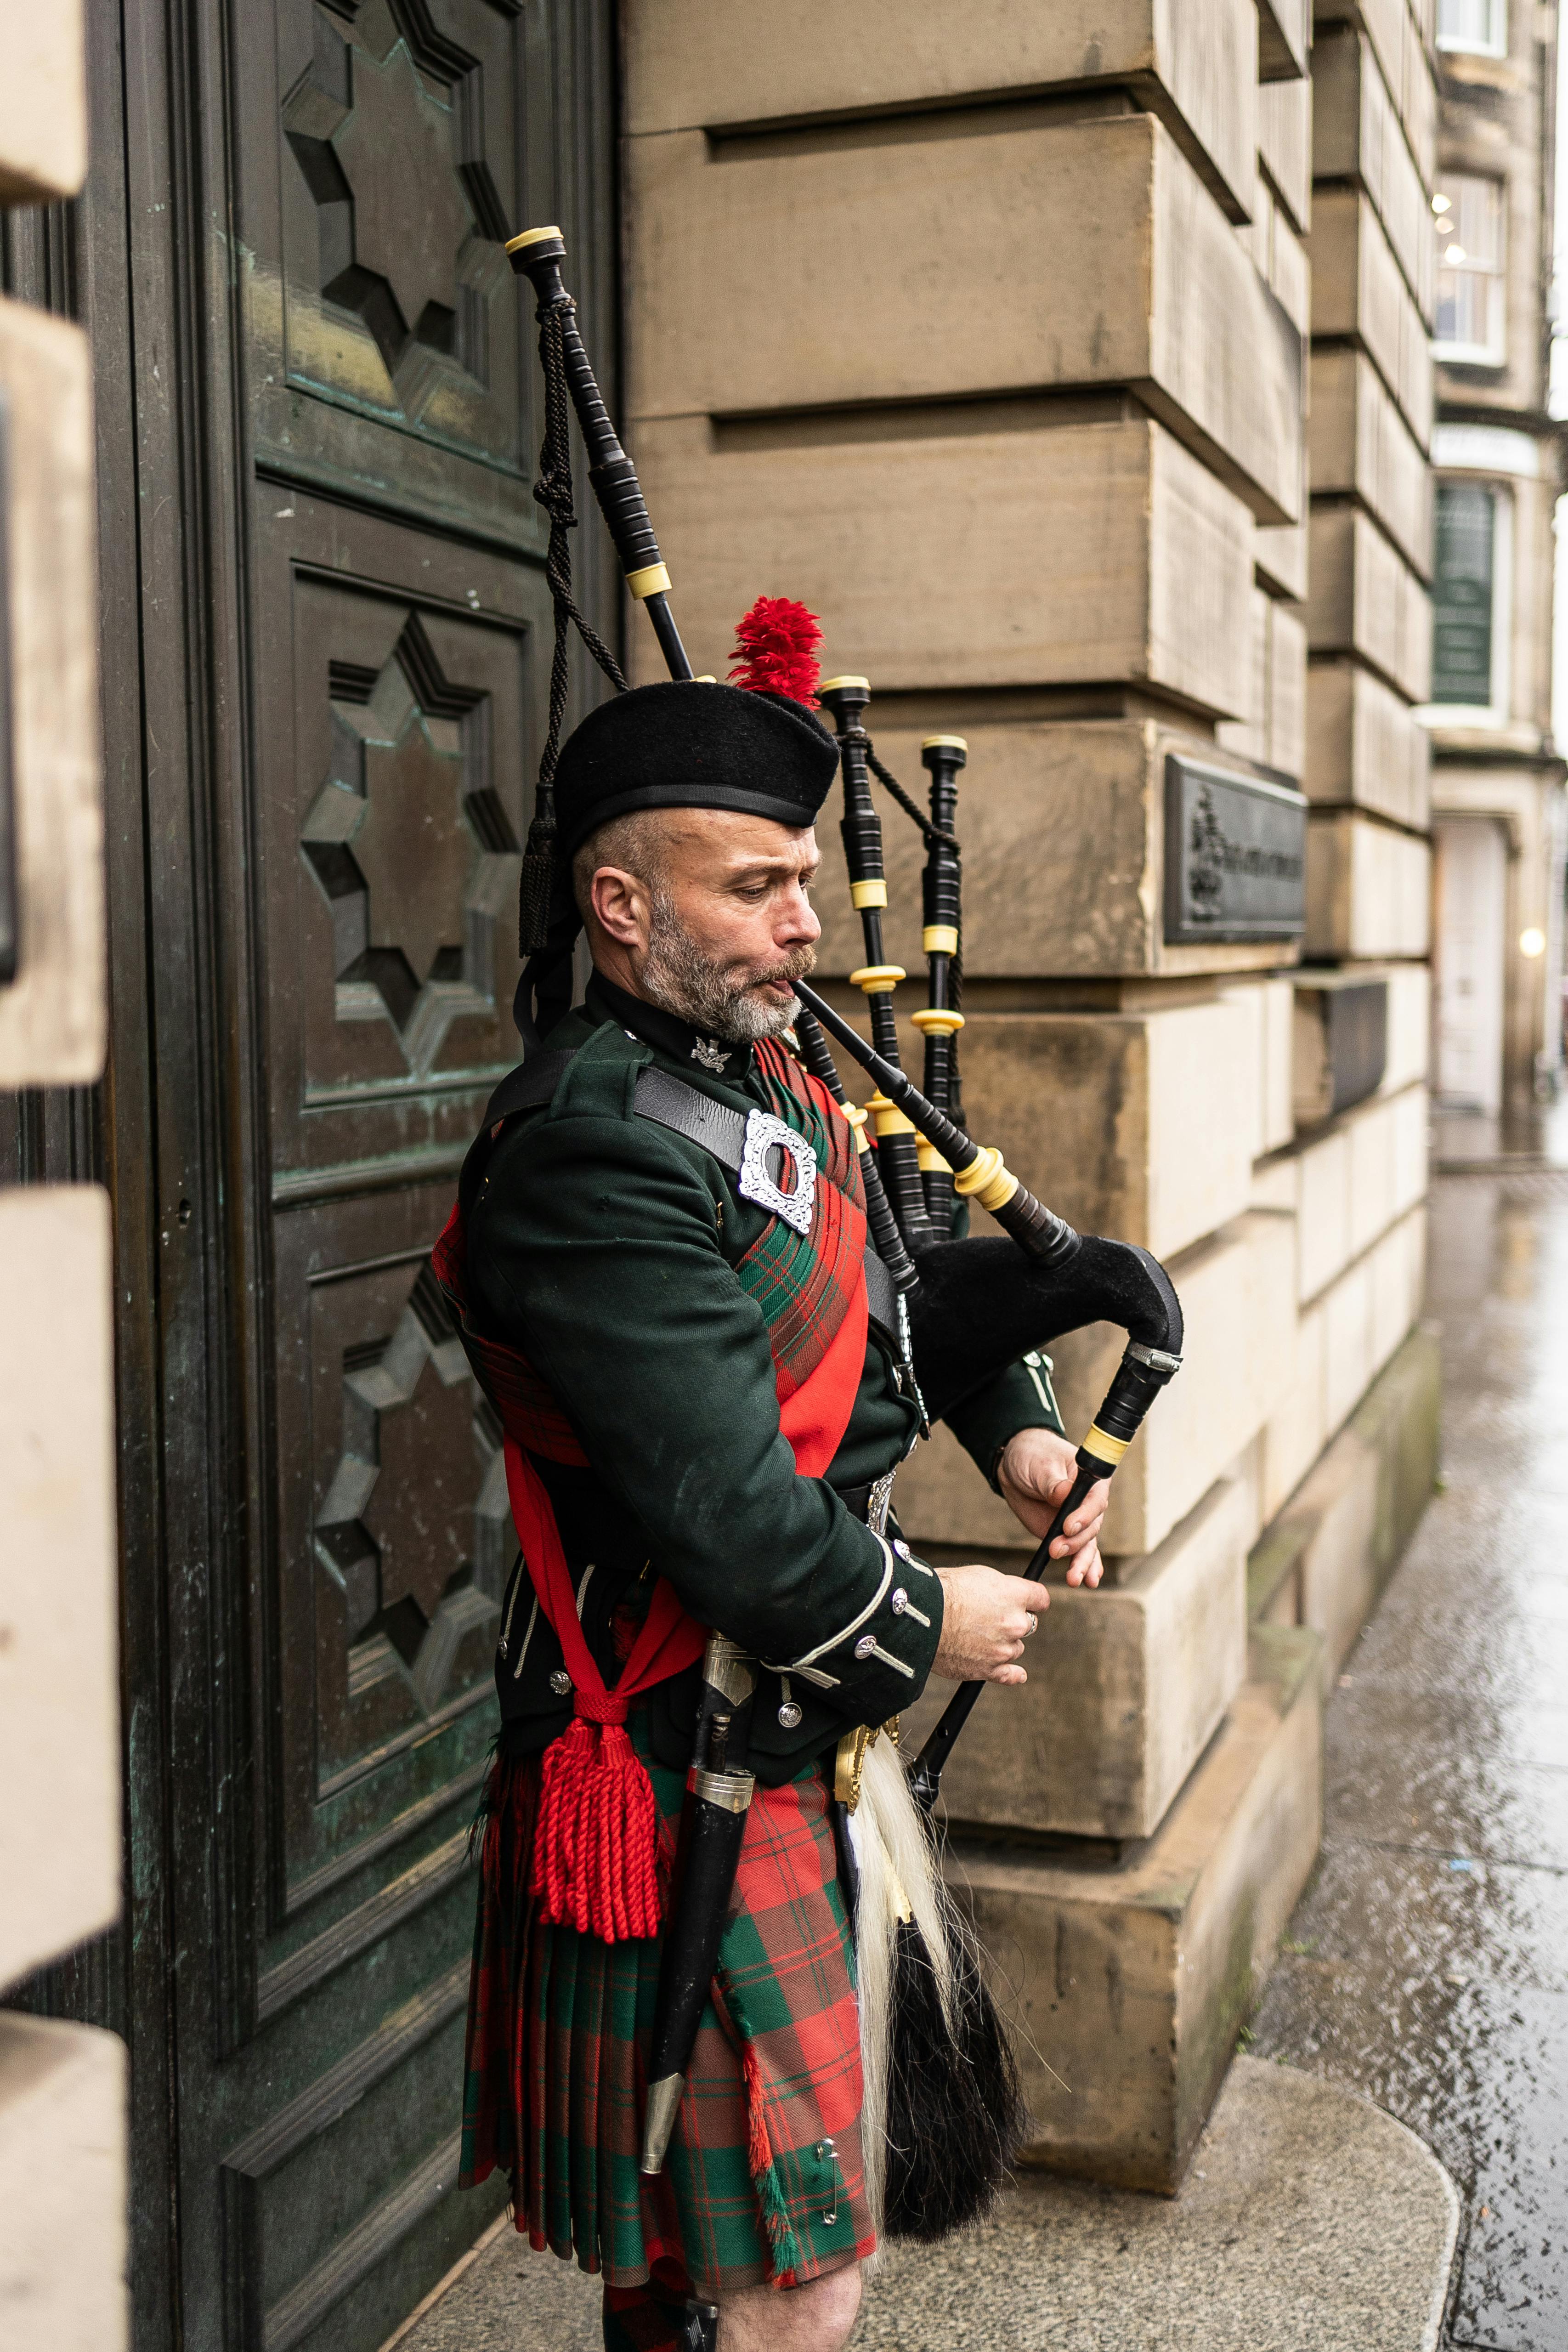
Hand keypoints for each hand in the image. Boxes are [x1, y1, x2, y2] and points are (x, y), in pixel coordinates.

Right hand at [932, 1564, 1051, 1685]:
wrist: (920, 1617)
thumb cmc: (943, 1590)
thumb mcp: (978, 1574)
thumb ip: (1001, 1588)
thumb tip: (1008, 1594)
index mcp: (1014, 1595)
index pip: (1041, 1598)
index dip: (1032, 1599)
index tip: (1028, 1601)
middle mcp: (1015, 1623)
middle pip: (1029, 1623)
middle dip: (1014, 1620)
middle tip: (990, 1617)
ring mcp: (1003, 1649)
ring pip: (1016, 1647)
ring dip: (1003, 1643)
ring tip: (977, 1635)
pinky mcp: (989, 1670)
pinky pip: (1011, 1675)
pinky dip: (1013, 1674)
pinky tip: (1017, 1674)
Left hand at [996, 1427, 1108, 1588]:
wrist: (1016, 1465)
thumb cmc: (1033, 1456)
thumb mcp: (1041, 1465)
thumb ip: (1053, 1483)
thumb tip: (1064, 1495)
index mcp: (1091, 1480)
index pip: (1095, 1500)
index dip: (1084, 1516)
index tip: (1068, 1526)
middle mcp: (1089, 1503)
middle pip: (1092, 1527)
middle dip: (1075, 1542)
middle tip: (1056, 1550)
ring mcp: (1079, 1520)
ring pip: (1087, 1544)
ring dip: (1082, 1562)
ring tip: (1074, 1579)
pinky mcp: (1066, 1534)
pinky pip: (1078, 1551)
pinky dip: (1082, 1565)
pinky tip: (1085, 1580)